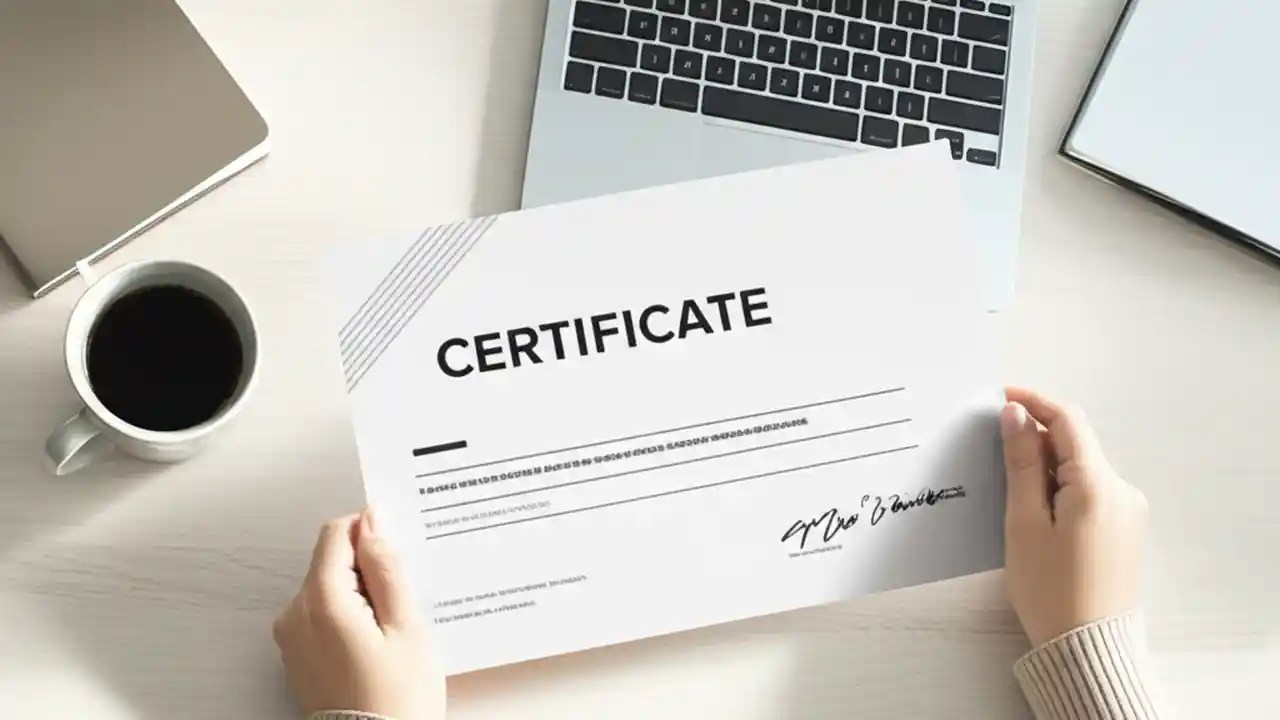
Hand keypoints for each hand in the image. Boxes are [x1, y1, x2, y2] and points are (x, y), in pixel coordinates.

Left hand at [273, 508, 444, 719]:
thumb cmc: (398, 698)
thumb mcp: (406, 625)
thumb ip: (385, 567)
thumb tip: (372, 520)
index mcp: (321, 600)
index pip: (337, 533)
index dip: (370, 534)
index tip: (397, 558)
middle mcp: (295, 613)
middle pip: (330, 560)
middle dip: (367, 569)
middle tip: (401, 605)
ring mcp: (291, 636)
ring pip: (327, 586)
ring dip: (359, 593)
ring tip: (389, 631)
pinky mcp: (296, 653)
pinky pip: (321, 613)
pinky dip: (347, 615)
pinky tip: (374, 644)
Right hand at [1000, 387, 1149, 646]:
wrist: (1085, 648)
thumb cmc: (1049, 590)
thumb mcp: (1024, 522)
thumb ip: (1022, 463)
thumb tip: (1016, 414)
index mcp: (1099, 485)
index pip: (1068, 420)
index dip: (1033, 402)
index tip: (999, 397)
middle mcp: (1122, 491)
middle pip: (1075, 444)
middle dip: (1035, 440)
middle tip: (992, 454)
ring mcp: (1128, 511)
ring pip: (1081, 469)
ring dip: (1046, 467)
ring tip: (1011, 495)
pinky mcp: (1124, 529)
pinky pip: (1090, 492)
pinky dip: (1060, 489)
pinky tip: (1036, 513)